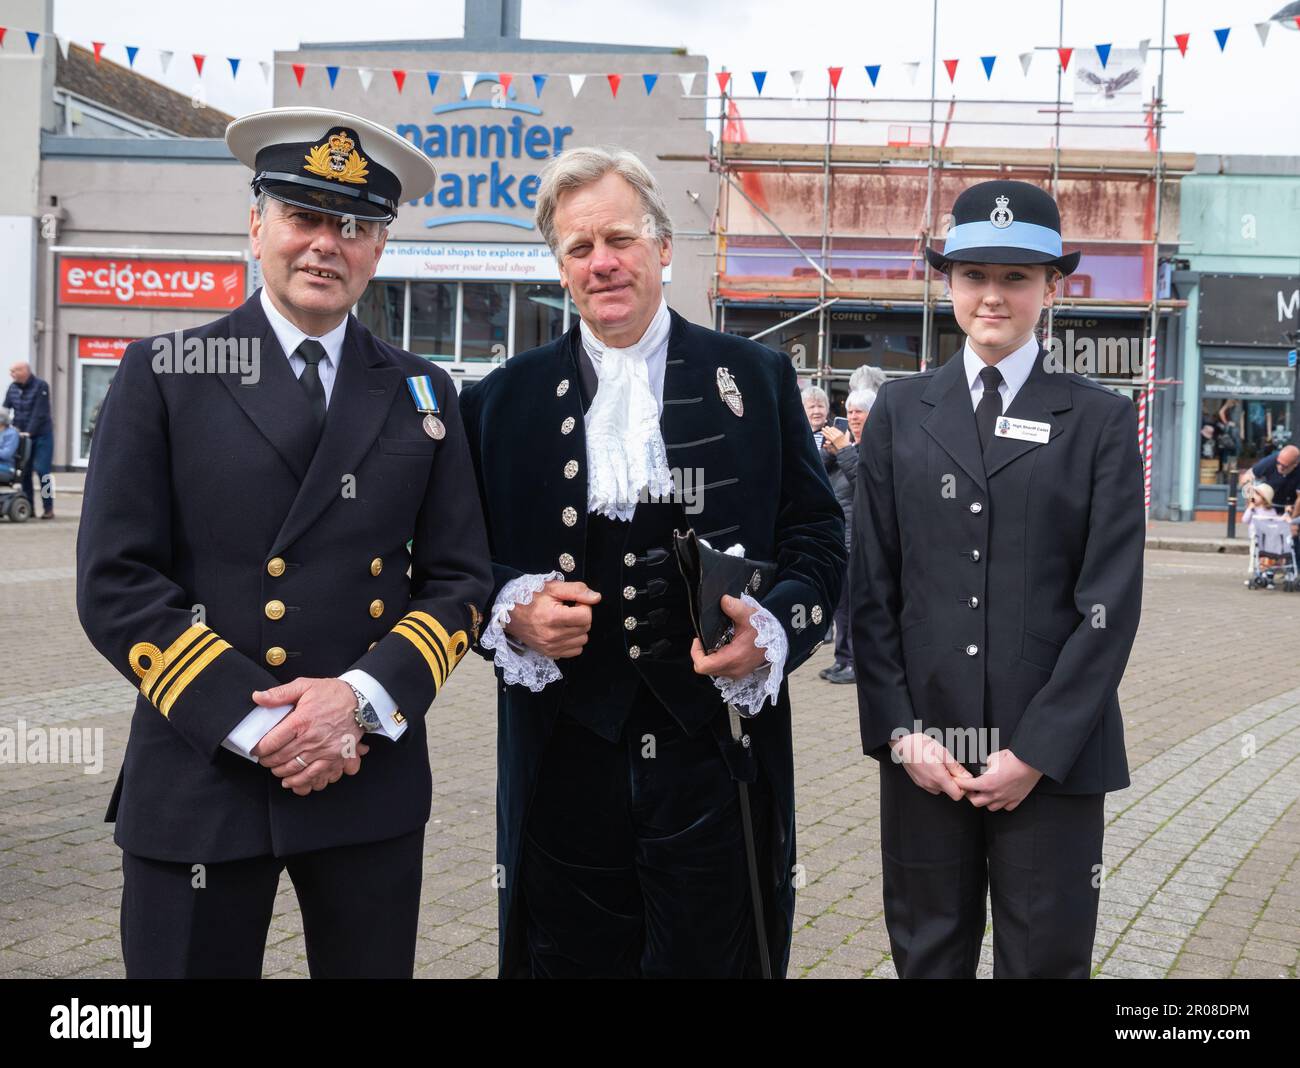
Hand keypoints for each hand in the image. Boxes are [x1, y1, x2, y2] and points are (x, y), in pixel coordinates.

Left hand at [251, 678, 369, 795]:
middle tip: (264, 759)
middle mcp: (311, 739)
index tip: (256, 750)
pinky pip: (314, 776)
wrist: (361, 701)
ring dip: (280, 772)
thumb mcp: (305, 686)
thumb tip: (257, 697)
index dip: (259, 749)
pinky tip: (292, 781)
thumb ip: (280, 694)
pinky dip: (300, 782)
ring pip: (294, 769)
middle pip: (280, 758)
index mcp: (301, 721)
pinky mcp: (334, 758)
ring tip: (276, 769)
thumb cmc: (333, 693)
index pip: (271, 742)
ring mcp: (323, 750)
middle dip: (268, 761)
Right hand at [503, 580, 599, 658]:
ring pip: (582, 640)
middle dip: (581, 617)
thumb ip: (576, 590)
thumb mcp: (552, 587)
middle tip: (568, 609)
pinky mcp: (549, 653)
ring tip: (565, 620)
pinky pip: (574, 651)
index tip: (574, 602)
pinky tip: (563, 631)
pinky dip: (573, 641)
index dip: (584, 606)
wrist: (508, 613)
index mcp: (552, 617)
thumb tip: (596, 597)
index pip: (586, 617)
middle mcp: (552, 636)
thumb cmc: (530, 597)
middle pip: (585, 628)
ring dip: (578, 630)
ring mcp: (550, 647)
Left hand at [690, 594, 767, 678]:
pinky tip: (724, 645)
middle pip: (706, 668)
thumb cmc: (765, 629)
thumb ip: (735, 608)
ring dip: (710, 656)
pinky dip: (718, 658)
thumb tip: (724, 600)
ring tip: (716, 641)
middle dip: (702, 653)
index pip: (702, 666)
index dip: (695, 652)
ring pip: (713, 669)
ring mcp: (737, 673)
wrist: (780, 639)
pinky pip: (721, 668)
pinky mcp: (739, 672)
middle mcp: (733, 670)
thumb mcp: (749, 616)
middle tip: (706, 638)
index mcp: (733, 659)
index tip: (699, 639)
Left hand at [821, 425, 848, 452]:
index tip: (830, 427)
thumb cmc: (846, 441)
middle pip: (830, 430)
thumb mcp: (847, 435)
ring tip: (822, 429)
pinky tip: (822, 432)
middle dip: (827, 428)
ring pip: (828, 433)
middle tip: (825, 427)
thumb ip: (846, 430)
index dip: (831, 428)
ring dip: (825, 430)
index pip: (834, 429)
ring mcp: (834, 438)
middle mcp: (837, 435)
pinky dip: (824, 434)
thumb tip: (845, 427)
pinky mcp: (832, 441)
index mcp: (840, 433)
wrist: (844, 448)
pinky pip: (827, 437)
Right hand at [888, 732, 973, 800]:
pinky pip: (931, 786)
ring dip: (944, 781)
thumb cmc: (920, 744)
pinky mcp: (918, 782)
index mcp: (938, 777)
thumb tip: (967, 777)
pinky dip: (935, 780)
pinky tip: (932, 767)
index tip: (962, 776)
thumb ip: (956, 767)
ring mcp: (923, 784)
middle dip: (953, 782)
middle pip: (949, 792)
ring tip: (940, 766)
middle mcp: (930, 784)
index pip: (957, 795)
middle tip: (950, 767)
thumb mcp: (942, 752)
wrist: (902, 743)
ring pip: (940, 789)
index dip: (963, 787)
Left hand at [961, 749, 1042, 811]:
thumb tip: (984, 767)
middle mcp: (995, 794)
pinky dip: (1001, 803)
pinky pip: (1006, 807)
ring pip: (990, 807)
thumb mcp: (993, 757)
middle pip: (976, 802)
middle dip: (970, 796)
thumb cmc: (1013, 758)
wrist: (1033, 763)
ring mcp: (1006, 798)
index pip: (967, 786)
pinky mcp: (1017, 800)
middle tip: (970, 789)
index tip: (957, 781)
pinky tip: (1001, 796)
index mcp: (987, 783)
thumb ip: (985, 764)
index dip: (959, 783)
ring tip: (985, 793)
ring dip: (985, 801)